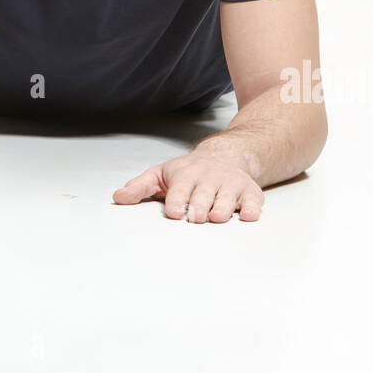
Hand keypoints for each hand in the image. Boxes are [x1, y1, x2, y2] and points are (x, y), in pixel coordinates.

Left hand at [112, 143, 263, 221]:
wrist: (225, 155)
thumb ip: (139, 187)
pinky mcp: (249, 191)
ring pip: (227, 198)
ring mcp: (230, 184)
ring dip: (223, 208)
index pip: (180, 190)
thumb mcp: (161, 174)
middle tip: (196, 217)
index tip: (175, 212)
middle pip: (204, 194)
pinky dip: (252, 209)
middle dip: (200, 206)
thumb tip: (118, 198)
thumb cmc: (189, 171)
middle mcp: (209, 179)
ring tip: (217, 217)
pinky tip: (247, 216)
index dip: (177, 201)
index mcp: (186, 176)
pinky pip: (253, 201)